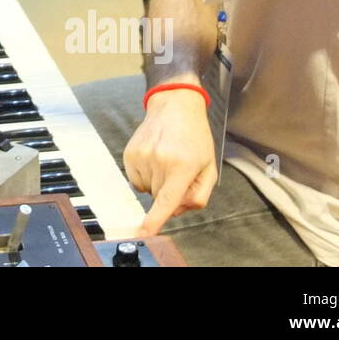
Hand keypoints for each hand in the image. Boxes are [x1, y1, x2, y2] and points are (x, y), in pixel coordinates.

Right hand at [123, 87, 216, 236]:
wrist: (175, 106)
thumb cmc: (195, 137)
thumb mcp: (209, 167)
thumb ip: (199, 196)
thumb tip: (176, 211)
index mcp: (182, 165)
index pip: (167, 199)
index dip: (155, 219)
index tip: (144, 233)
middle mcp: (159, 160)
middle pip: (159, 197)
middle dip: (169, 192)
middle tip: (178, 171)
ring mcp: (142, 156)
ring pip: (147, 190)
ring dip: (156, 183)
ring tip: (166, 160)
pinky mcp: (129, 153)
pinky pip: (136, 180)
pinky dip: (145, 176)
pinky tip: (154, 159)